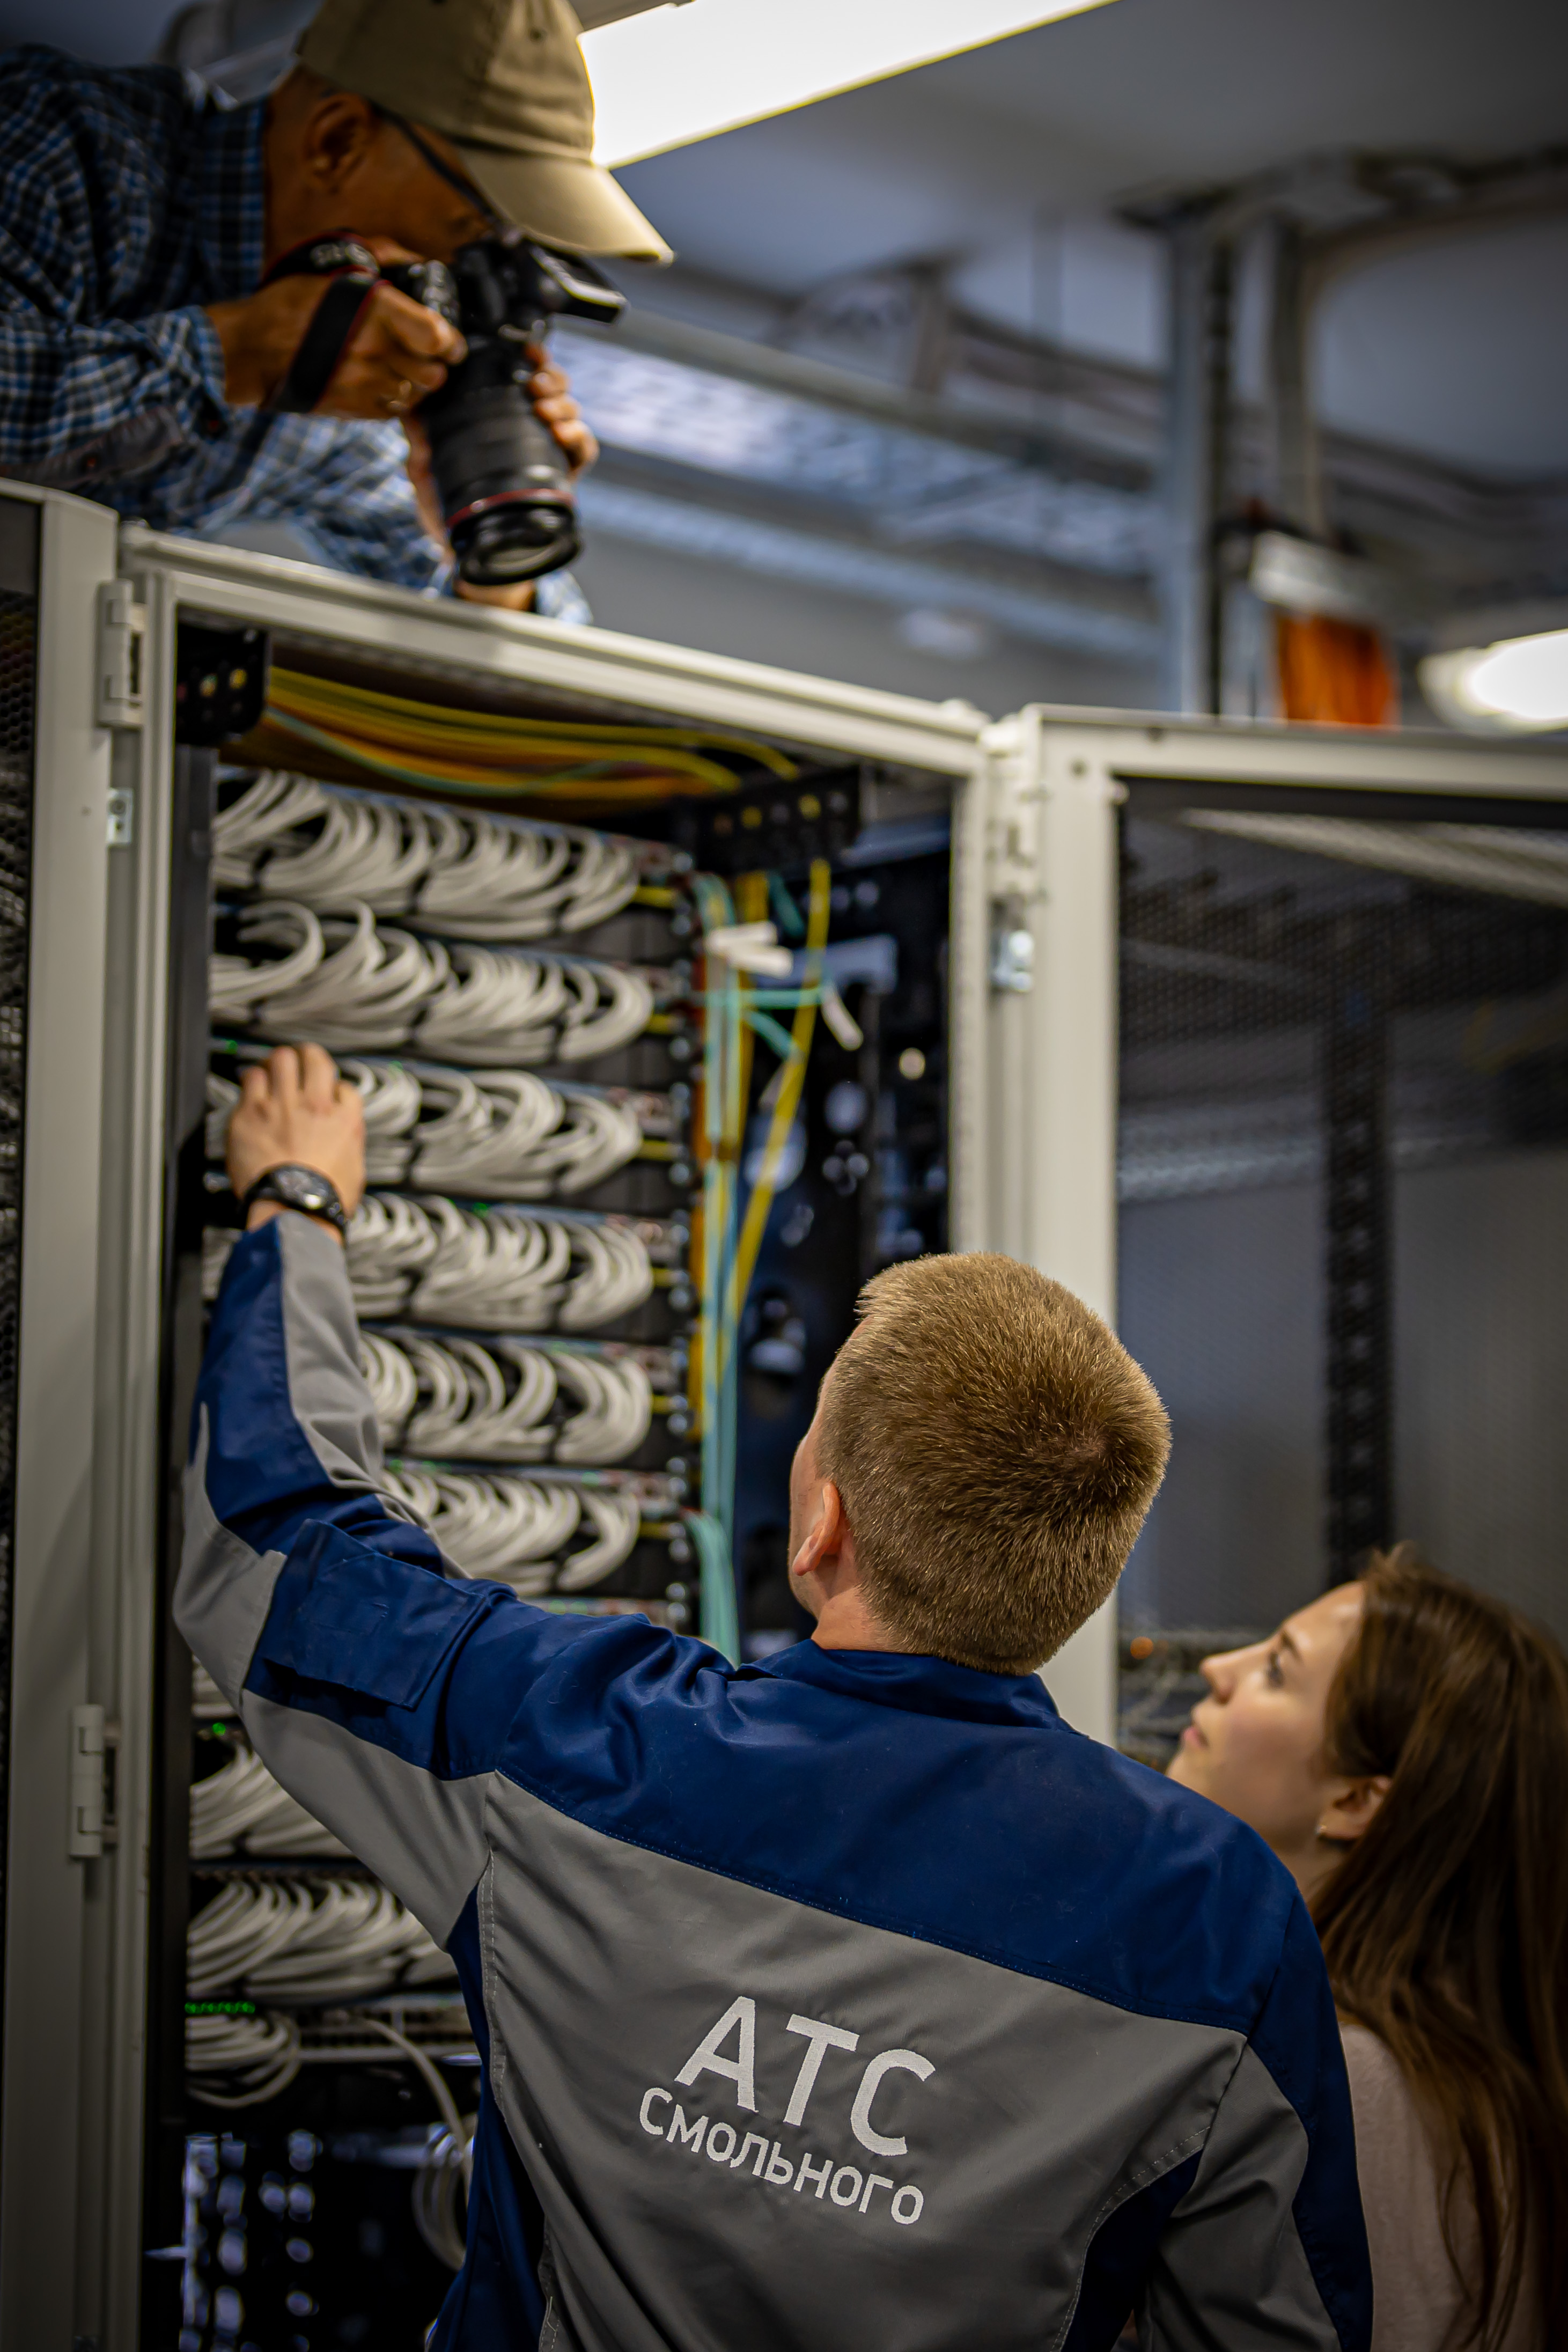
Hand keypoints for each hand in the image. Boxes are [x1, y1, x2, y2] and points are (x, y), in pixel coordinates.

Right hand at [208, 238, 464, 416]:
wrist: (252, 348)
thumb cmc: (291, 305)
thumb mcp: (334, 271)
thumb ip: (380, 262)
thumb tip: (416, 261)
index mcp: (375, 310)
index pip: (437, 337)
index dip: (451, 342)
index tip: (450, 342)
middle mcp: (375, 350)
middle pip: (434, 374)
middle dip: (435, 366)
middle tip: (427, 357)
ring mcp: (365, 384)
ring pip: (417, 395)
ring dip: (416, 384)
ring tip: (402, 369)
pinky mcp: (355, 409)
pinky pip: (394, 411)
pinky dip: (396, 399)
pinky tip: (383, 383)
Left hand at [228, 1045, 365, 1238]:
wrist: (294, 1211)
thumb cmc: (323, 1199)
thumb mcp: (354, 1166)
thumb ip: (346, 1138)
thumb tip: (341, 1129)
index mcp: (344, 1118)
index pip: (342, 1085)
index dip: (333, 1087)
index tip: (326, 1094)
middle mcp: (314, 1105)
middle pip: (311, 1057)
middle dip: (304, 1056)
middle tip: (298, 1062)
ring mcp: (282, 1106)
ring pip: (280, 1059)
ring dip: (277, 1063)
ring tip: (272, 1069)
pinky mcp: (251, 1113)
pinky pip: (251, 1079)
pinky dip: (253, 1079)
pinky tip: (252, 1085)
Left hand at [404, 347, 596, 612]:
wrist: (477, 560)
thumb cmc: (453, 516)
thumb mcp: (426, 476)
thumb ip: (418, 444)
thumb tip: (408, 411)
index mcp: (501, 421)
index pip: (519, 378)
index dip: (529, 359)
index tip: (526, 350)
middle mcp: (530, 431)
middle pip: (552, 388)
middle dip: (550, 377)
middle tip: (536, 382)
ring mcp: (551, 452)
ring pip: (570, 411)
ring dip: (562, 403)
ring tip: (545, 409)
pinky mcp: (567, 477)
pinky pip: (584, 448)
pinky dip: (578, 436)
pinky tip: (563, 433)